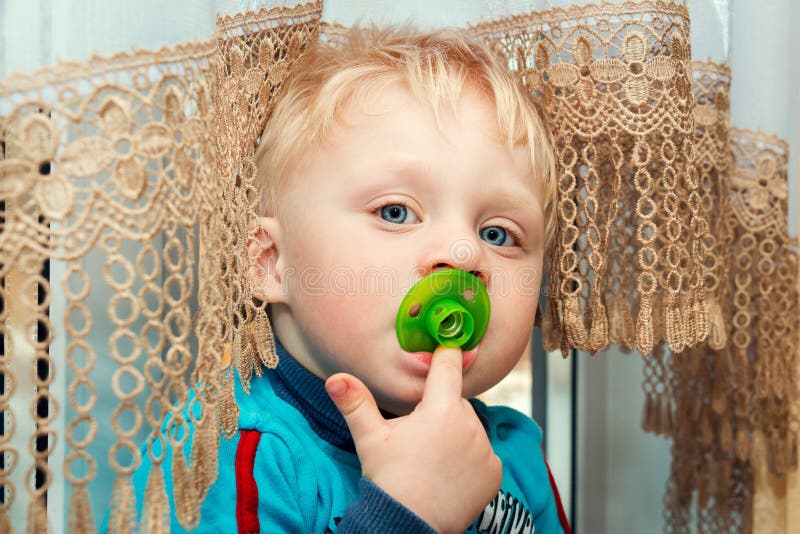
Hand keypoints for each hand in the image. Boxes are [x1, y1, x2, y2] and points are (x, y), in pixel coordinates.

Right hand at [325, 346, 501, 533]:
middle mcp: (470, 424)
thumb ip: (355, 402)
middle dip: (441, 409)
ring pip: (470, 427)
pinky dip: (470, 459)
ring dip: (456, 433)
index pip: (448, 366)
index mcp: (441, 408)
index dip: (445, 355)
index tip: (445, 348)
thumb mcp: (369, 437)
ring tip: (432, 456)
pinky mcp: (494, 472)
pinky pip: (484, 454)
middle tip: (419, 433)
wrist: (408, 524)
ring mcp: (485, 449)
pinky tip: (448, 472)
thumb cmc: (388, 477)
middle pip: (456, 402)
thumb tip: (335, 378)